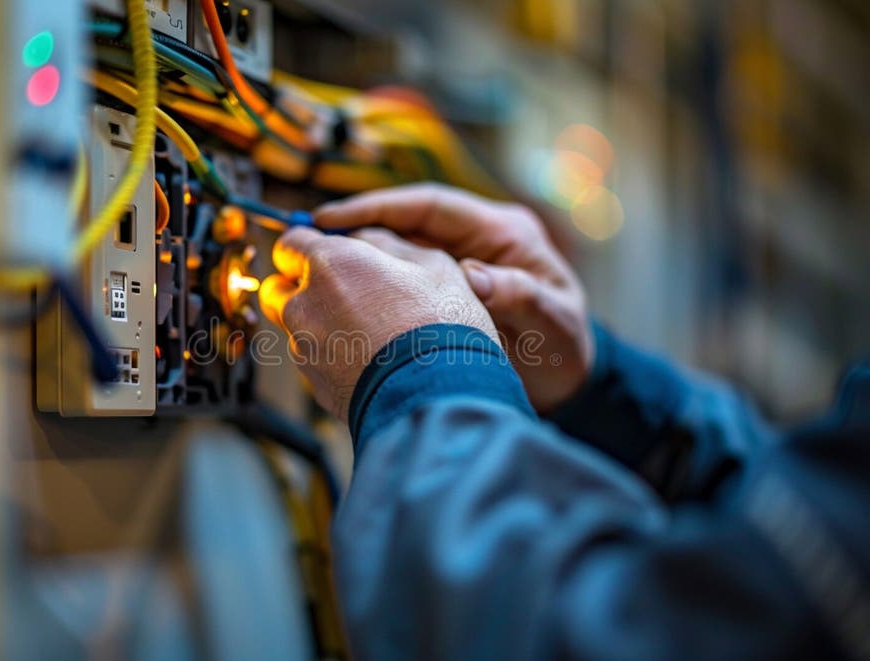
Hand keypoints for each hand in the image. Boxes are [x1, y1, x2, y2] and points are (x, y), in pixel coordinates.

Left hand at [259, 226, 497, 420]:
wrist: (441, 397)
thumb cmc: (441, 325)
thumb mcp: (432, 265)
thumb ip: (388, 244)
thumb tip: (367, 239)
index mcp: (330, 264)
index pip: (290, 243)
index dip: (307, 245)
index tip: (326, 251)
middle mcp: (305, 305)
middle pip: (280, 288)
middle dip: (302, 286)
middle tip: (344, 292)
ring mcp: (305, 349)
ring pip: (297, 327)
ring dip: (318, 323)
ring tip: (366, 333)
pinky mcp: (315, 385)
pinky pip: (314, 361)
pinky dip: (332, 357)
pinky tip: (370, 362)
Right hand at [315, 183, 592, 411]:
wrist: (565, 382)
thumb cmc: (564, 347)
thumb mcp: (553, 321)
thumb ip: (520, 296)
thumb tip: (476, 276)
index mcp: (501, 232)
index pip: (430, 204)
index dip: (379, 207)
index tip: (333, 219)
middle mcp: (472, 242)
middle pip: (403, 223)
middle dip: (354, 229)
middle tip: (305, 243)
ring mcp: (453, 268)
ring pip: (394, 252)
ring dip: (355, 258)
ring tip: (309, 269)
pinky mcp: (439, 295)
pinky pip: (397, 282)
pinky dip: (368, 288)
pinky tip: (338, 301)